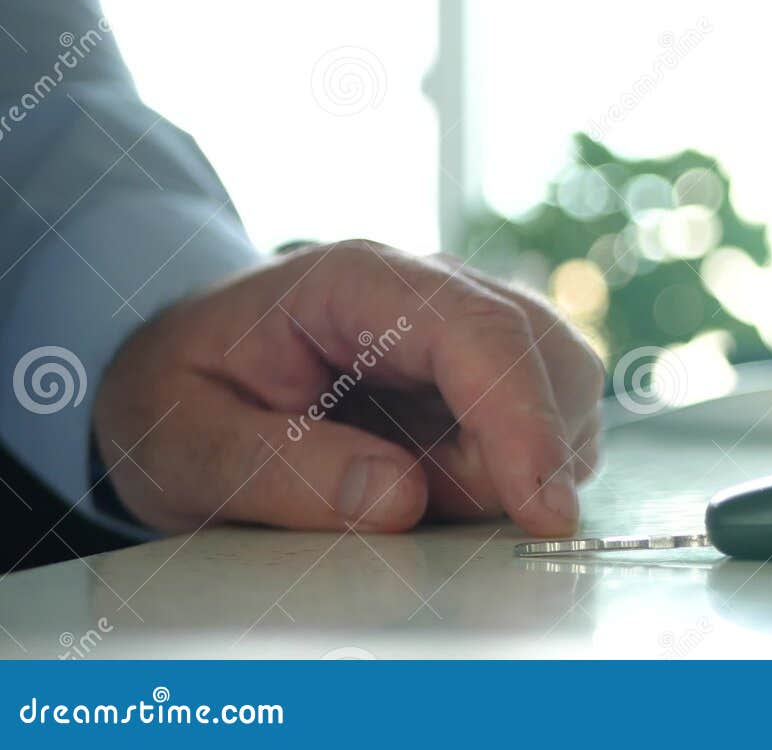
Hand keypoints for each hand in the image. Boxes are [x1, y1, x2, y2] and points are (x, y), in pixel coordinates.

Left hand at [92, 241, 602, 536]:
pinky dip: (522, 469)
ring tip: (418, 492)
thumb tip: (401, 498)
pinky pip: (553, 420)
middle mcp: (435, 288)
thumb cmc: (187, 398)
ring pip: (565, 390)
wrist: (188, 375)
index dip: (523, 420)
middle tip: (426, 511)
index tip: (544, 510)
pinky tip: (446, 484)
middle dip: (521, 453)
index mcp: (360, 280)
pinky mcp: (495, 369)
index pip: (478, 332)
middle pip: (547, 356)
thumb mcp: (186, 444)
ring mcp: (474, 326)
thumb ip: (277, 470)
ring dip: (520, 465)